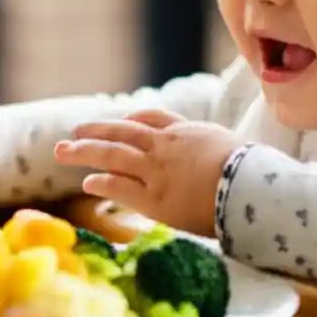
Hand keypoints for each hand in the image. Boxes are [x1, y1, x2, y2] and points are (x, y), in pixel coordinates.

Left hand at [53, 109, 242, 236]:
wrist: (250, 188)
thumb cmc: (253, 172)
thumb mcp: (232, 147)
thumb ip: (218, 148)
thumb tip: (227, 157)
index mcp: (187, 132)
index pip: (152, 118)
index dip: (132, 120)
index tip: (120, 121)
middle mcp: (166, 146)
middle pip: (123, 131)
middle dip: (97, 130)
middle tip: (75, 131)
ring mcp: (157, 171)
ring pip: (112, 154)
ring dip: (85, 151)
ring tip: (64, 150)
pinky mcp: (153, 198)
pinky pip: (119, 186)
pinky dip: (101, 182)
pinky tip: (87, 183)